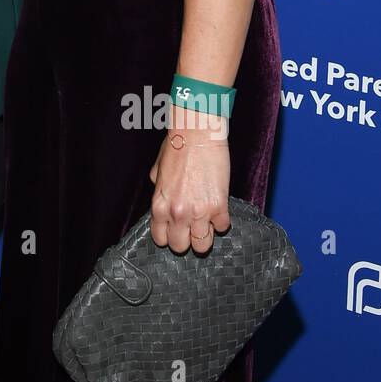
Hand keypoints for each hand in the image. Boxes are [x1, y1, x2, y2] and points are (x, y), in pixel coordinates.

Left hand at [148, 105, 230, 254]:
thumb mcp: (157, 171)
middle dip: (185, 240)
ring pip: (202, 245)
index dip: (168, 235)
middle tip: (191, 229)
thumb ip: (159, 192)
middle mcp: (177, 213)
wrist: (197, 135)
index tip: (174, 231)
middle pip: (180, 246)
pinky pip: (222, 227)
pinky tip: (218, 210)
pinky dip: (221, 221)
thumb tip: (164, 202)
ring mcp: (199, 212)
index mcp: (159, 206)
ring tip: (206, 223)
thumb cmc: (176, 147)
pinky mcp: (219, 207)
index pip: (160, 238)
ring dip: (204, 236)